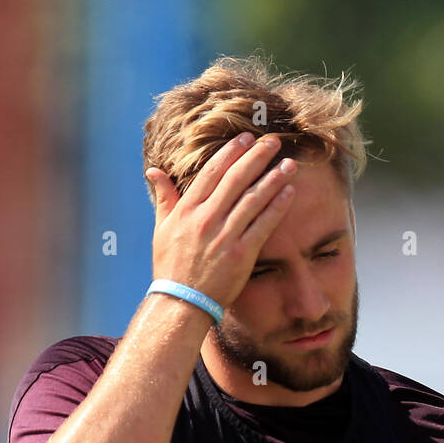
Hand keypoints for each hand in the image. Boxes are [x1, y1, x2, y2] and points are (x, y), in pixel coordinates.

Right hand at [145, 132, 295, 309]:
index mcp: (187, 210)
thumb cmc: (171, 267)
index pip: (212, 172)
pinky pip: (262, 225)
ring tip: (289, 164)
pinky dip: (276, 207)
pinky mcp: (240, 254)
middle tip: (273, 142)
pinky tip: (289, 193)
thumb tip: (154, 171)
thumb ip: (164, 198)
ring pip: (252, 199)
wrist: (182, 303)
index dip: (231, 152)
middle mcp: (206, 219)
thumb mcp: (162, 229)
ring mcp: (224, 236)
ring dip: (273, 178)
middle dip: (257, 157)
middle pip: (236, 179)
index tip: (246, 139)